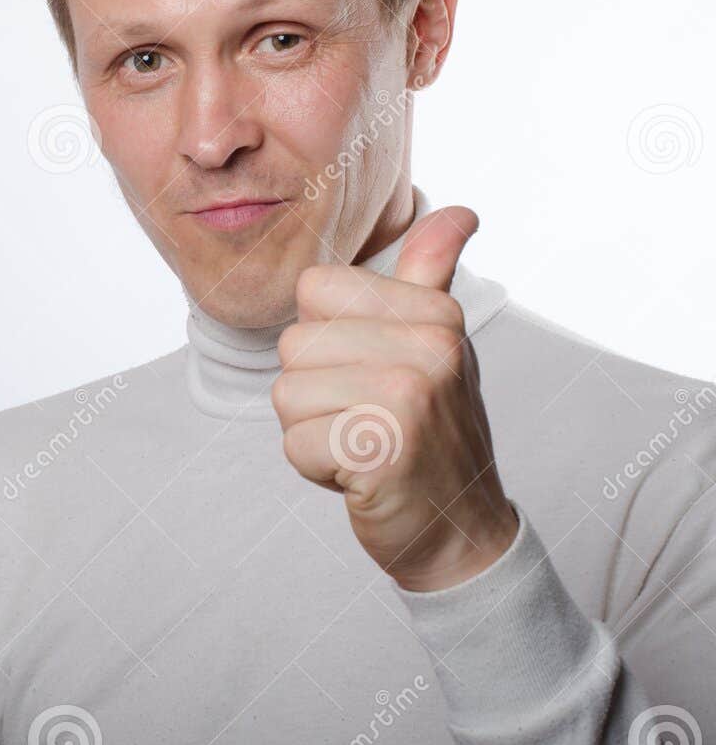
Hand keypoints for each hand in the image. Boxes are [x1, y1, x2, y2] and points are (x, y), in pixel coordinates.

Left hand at [272, 206, 517, 591]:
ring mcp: (409, 396)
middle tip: (367, 418)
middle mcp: (429, 346)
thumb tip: (457, 212)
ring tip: (363, 444)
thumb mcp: (438, 344)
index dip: (324, 339)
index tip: (369, 371)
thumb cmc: (432, 434)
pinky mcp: (383, 448)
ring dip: (311, 430)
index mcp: (435, 312)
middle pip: (293, 345)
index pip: (313, 290)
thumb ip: (430, 275)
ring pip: (286, 394)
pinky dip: (315, 467)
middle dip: (313, 391)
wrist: (459, 532)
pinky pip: (293, 443)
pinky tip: (360, 475)